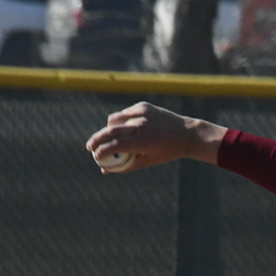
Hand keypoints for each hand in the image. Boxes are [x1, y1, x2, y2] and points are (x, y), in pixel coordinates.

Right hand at [84, 101, 225, 173]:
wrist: (186, 133)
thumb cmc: (166, 151)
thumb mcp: (147, 161)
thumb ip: (125, 165)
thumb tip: (104, 170)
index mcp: (143, 141)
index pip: (116, 145)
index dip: (102, 151)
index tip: (95, 156)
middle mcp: (141, 125)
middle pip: (110, 130)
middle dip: (97, 139)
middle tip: (90, 147)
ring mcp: (142, 113)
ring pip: (115, 119)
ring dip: (109, 129)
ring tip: (111, 138)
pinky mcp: (143, 106)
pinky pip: (125, 113)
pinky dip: (122, 121)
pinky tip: (128, 128)